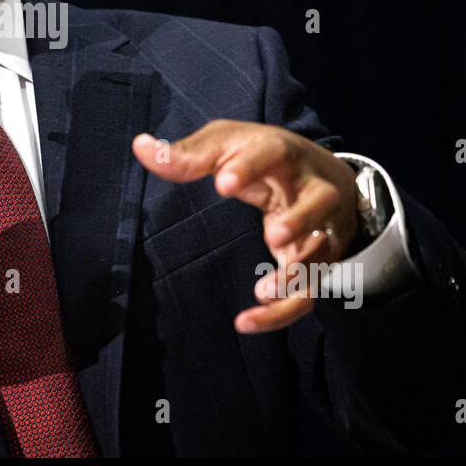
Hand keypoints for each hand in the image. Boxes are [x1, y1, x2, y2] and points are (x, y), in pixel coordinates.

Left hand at [131, 121, 358, 333]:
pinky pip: (308, 291)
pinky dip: (282, 312)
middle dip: (301, 219)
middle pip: (322, 201)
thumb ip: (188, 154)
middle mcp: (314, 189)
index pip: (273, 153)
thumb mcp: (226, 144)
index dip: (250, 168)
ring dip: (299, 273)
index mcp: (284, 153)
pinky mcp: (320, 260)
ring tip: (264, 290)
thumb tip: (140, 146)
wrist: (322, 171)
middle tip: (274, 237)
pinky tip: (249, 320)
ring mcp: (324, 226)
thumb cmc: (261, 156)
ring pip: (324, 252)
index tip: (223, 184)